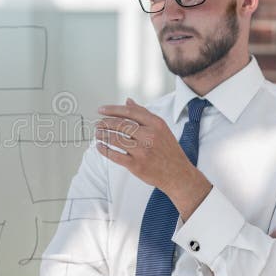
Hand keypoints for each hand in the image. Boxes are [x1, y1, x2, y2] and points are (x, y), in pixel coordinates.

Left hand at [96, 98, 210, 219]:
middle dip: (105, 123)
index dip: (112, 110)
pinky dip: (104, 150)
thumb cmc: (169, 151)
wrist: (178, 174)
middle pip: (120, 124)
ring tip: (98, 133)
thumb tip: (128, 101)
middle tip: (98, 123)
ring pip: (115, 139)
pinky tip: (100, 146)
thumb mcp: (161, 128)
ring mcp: (142, 151)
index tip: (101, 110)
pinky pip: (115, 155)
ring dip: (103, 135)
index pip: (129, 112)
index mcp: (156, 124)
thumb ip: (144, 114)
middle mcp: (149, 136)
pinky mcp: (136, 165)